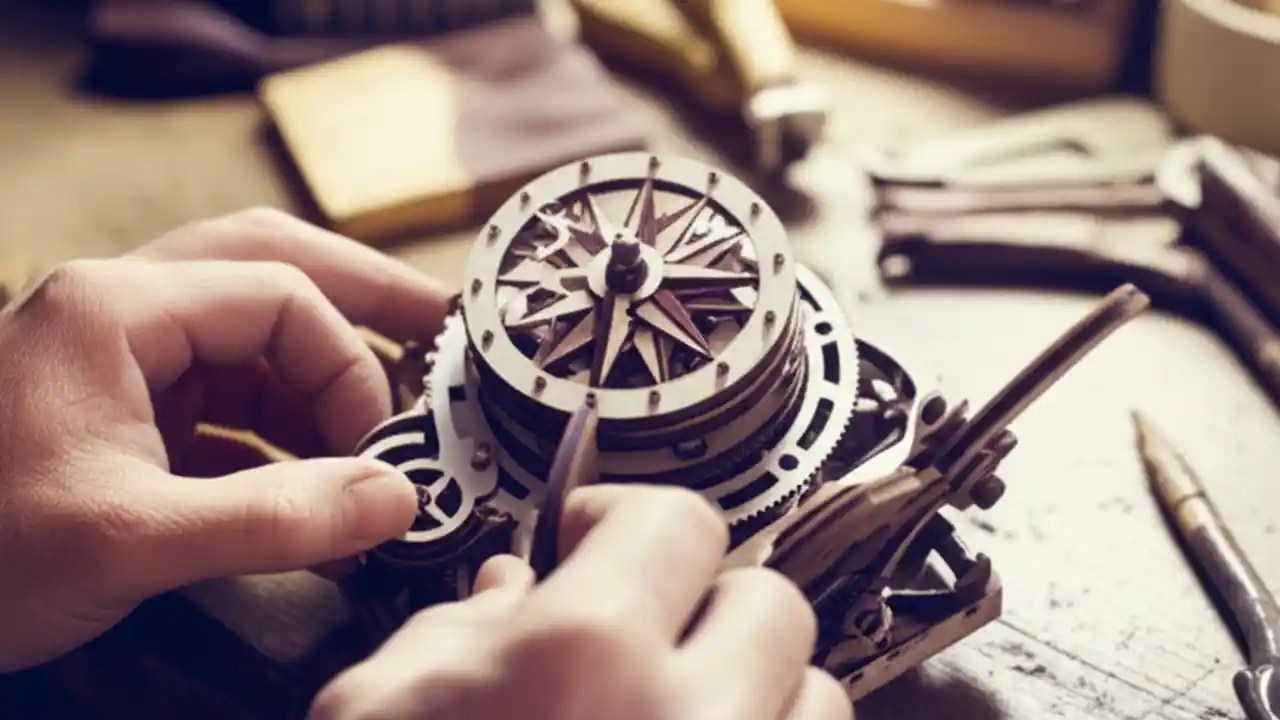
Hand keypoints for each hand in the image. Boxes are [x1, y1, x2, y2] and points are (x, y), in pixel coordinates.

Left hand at [0, 208, 450, 670]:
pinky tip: (316, 464)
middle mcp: (118, 308)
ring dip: (320, 368)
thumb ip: (276, 517)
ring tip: (385, 412)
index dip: (348, 367)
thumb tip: (393, 500)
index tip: (380, 445)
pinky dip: (281, 419)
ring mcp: (116, 356)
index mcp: (115, 307)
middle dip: (360, 297)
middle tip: (439, 325)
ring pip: (247, 325)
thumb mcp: (133, 539)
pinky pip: (223, 390)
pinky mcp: (117, 408)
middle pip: (268, 264)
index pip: (278, 297)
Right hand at [310, 485, 853, 719]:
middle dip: (708, 605)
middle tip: (649, 633)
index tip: (603, 538)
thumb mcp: (377, 713)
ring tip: (684, 707)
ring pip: (815, 693)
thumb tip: (508, 590)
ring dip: (758, 687)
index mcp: (582, 655)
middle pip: (769, 600)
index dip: (632, 519)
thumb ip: (448, 630)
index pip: (676, 518)